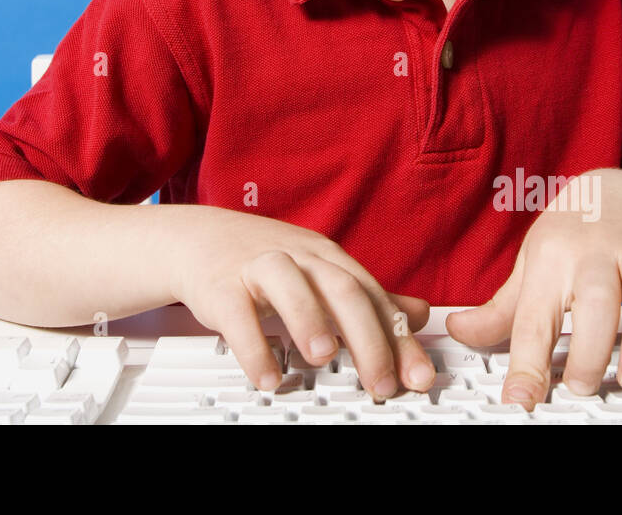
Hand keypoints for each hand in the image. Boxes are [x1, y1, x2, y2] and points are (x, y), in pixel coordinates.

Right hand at [165, 205, 434, 399]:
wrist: (200, 239)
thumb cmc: (265, 260)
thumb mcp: (319, 271)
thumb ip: (367, 297)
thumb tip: (421, 314)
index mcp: (328, 260)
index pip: (373, 297)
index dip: (399, 338)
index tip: (418, 376)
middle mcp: (299, 260)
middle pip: (341, 288)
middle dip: (366, 337)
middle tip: (382, 382)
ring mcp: (259, 268)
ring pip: (290, 284)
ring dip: (309, 320)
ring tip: (324, 357)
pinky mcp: (221, 285)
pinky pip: (237, 314)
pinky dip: (252, 347)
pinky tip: (267, 375)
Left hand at [445, 168, 621, 409]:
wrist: (620, 187)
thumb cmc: (572, 236)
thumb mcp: (532, 265)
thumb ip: (501, 308)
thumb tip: (458, 331)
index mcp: (551, 257)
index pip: (534, 315)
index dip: (526, 361)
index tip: (521, 399)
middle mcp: (594, 249)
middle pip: (594, 297)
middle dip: (591, 346)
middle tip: (585, 387)